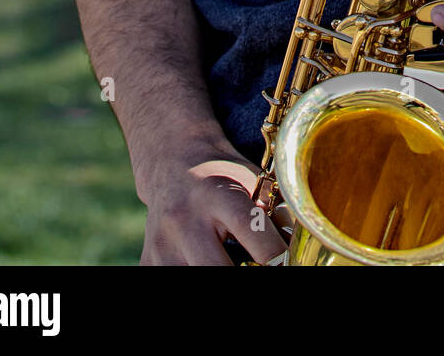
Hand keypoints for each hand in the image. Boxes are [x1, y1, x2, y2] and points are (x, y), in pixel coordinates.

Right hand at [136, 138, 288, 265]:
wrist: (173, 161)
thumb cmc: (224, 173)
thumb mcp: (254, 181)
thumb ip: (274, 214)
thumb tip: (296, 249)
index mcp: (217, 194)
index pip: (252, 231)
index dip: (275, 254)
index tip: (285, 261)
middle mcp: (184, 220)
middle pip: (218, 270)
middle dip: (246, 274)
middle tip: (260, 266)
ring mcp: (161, 245)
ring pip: (195, 278)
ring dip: (220, 274)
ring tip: (234, 260)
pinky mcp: (147, 262)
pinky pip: (174, 280)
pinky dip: (196, 275)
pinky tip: (209, 262)